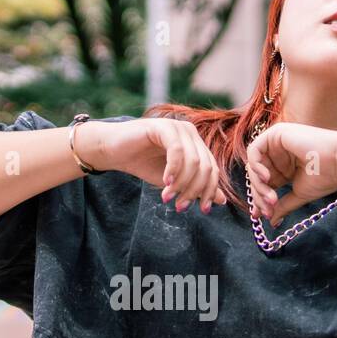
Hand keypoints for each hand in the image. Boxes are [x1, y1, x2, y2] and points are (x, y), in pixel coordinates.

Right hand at [83, 117, 227, 213]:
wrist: (114, 152)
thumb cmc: (143, 164)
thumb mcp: (174, 182)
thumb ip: (196, 188)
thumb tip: (222, 201)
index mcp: (196, 144)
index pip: (213, 169)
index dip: (210, 191)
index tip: (202, 210)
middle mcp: (190, 132)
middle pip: (205, 167)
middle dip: (194, 190)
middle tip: (180, 206)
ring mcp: (177, 127)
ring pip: (193, 161)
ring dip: (182, 184)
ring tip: (168, 197)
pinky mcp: (163, 126)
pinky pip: (177, 150)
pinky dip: (173, 169)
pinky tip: (165, 182)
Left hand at [244, 122, 336, 226]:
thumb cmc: (325, 176)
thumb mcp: (299, 194)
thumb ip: (283, 205)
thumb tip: (271, 221)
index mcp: (285, 165)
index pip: (264, 182)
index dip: (259, 198)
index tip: (259, 215)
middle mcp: (279, 152)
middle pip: (256, 175)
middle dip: (259, 194)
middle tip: (268, 208)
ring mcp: (277, 141)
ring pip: (253, 165)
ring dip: (258, 184)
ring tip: (271, 198)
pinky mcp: (276, 133)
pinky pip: (254, 150)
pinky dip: (256, 166)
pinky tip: (266, 178)